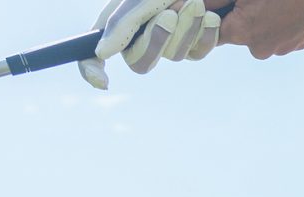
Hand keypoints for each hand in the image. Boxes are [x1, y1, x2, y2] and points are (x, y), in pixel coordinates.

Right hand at [81, 0, 221, 88]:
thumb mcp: (140, 0)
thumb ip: (122, 24)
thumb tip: (102, 53)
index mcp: (120, 18)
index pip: (95, 50)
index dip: (92, 68)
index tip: (103, 82)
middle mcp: (142, 32)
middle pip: (140, 62)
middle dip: (156, 38)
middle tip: (169, 13)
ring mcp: (170, 41)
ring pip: (173, 56)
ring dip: (185, 28)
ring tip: (194, 2)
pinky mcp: (195, 45)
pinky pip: (196, 53)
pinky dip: (204, 35)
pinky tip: (211, 17)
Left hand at [218, 0, 303, 59]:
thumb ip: (216, 0)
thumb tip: (193, 5)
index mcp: (241, 32)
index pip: (212, 29)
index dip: (211, 13)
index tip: (219, 5)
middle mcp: (260, 48)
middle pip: (238, 30)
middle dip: (239, 13)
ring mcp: (283, 48)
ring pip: (262, 30)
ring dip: (262, 16)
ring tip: (274, 0)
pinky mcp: (300, 43)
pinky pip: (282, 31)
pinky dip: (281, 19)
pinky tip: (290, 3)